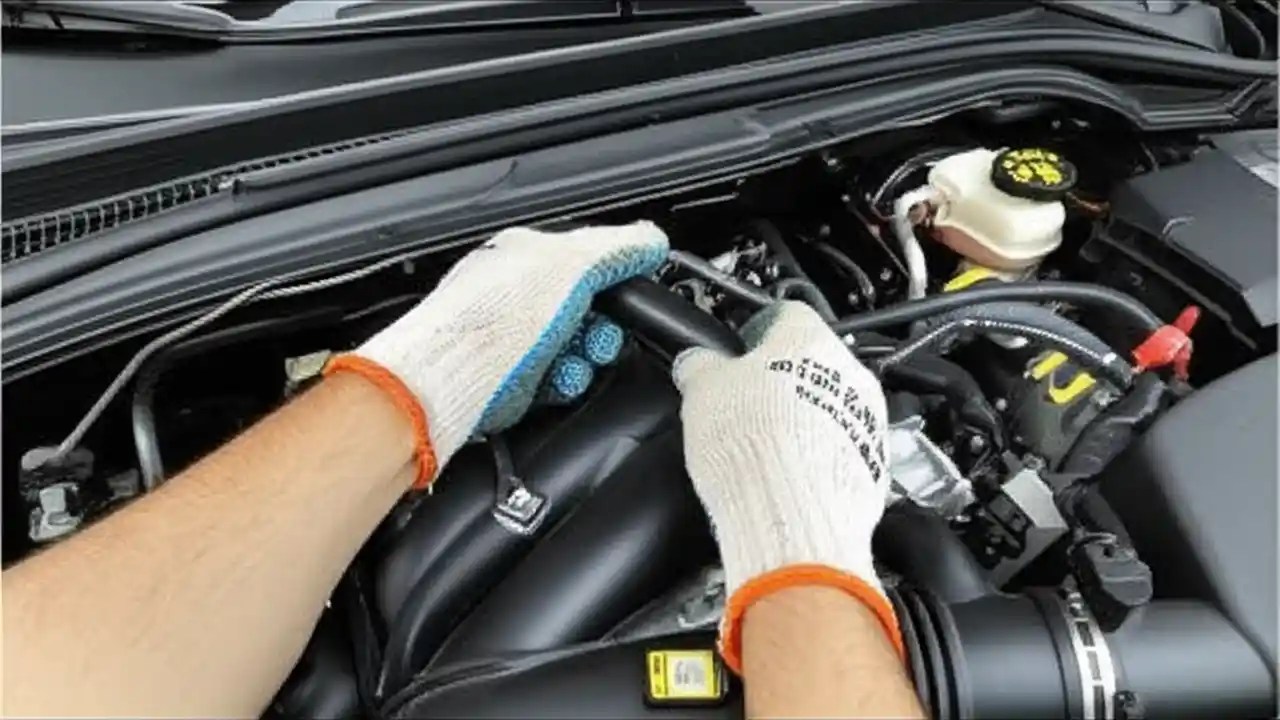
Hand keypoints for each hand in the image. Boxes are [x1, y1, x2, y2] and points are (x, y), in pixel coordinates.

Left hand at [328, 222, 668, 488]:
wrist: (445, 382)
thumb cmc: (490, 319)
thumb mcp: (568, 267)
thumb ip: (616, 249)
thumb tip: (651, 239)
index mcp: (526, 257)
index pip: (591, 260)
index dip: (617, 280)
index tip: (632, 293)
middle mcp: (519, 296)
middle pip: (590, 311)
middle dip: (602, 328)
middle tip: (597, 336)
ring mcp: (515, 340)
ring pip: (578, 349)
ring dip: (585, 359)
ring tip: (572, 363)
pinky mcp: (514, 380)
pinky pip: (559, 381)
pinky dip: (565, 384)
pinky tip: (556, 382)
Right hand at [672, 301, 902, 671]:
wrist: (792, 516)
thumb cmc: (754, 450)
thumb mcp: (702, 392)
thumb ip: (700, 366)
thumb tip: (694, 362)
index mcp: (807, 338)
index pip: (784, 314)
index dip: (755, 333)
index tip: (739, 352)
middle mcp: (848, 372)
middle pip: (812, 361)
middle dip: (780, 381)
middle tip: (744, 406)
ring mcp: (866, 419)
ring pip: (830, 405)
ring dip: (803, 419)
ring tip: (763, 447)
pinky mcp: (872, 463)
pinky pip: (843, 448)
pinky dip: (818, 457)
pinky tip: (787, 474)